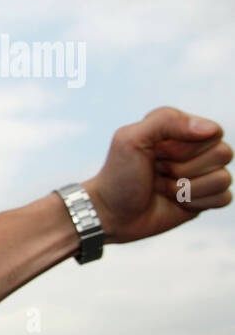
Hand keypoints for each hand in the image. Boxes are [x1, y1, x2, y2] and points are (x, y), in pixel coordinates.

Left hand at [83, 107, 232, 244]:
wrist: (110, 214)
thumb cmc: (118, 174)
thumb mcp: (130, 139)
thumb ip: (166, 121)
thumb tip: (211, 130)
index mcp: (180, 131)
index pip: (212, 132)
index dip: (185, 147)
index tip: (157, 154)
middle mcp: (196, 151)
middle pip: (223, 154)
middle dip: (183, 168)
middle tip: (157, 172)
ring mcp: (202, 176)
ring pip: (223, 178)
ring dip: (186, 188)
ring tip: (162, 188)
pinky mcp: (204, 199)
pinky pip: (224, 198)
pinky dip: (196, 202)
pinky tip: (176, 203)